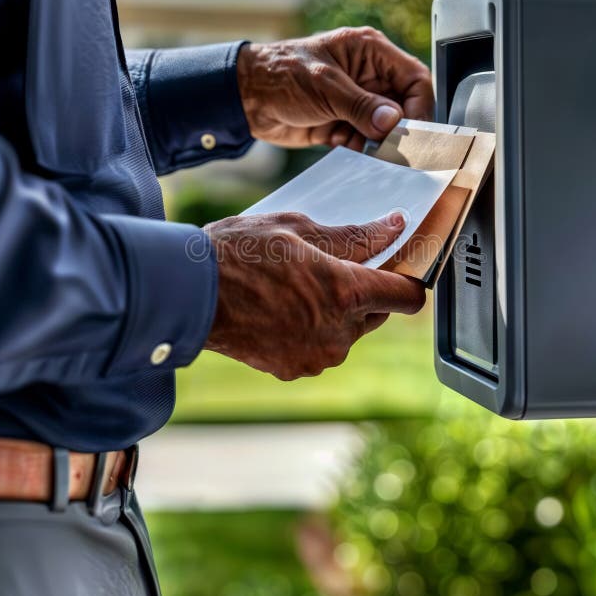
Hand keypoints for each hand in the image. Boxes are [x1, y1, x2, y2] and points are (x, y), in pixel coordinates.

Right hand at [204, 211, 424, 379]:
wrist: (187, 293)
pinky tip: (281, 309)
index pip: (408, 297)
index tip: (398, 268)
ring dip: (336, 313)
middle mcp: (338, 332)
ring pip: (347, 332)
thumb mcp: (299, 229)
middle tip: (333, 268)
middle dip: (365, 292)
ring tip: (297, 287)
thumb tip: (393, 227)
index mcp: (345, 291)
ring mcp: (315, 356)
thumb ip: (355, 235)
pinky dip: (311, 331)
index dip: (409, 280)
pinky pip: (319, 348)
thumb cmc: (239, 252)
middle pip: (378, 314)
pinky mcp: (293, 369)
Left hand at [236, 27, 433, 151]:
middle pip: (404, 106)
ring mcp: (357, 101)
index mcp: (370, 52)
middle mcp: (368, 75)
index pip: (414, 78)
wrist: (245, 99)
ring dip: (377, 142)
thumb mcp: (324, 88)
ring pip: (386, 127)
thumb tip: (394, 122)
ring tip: (359, 145)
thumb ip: (361, 106)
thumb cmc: (279, 75)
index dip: (419, 107)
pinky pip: (366, 140)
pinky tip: (341, 144)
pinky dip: (360, 149)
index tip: (415, 133)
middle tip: (391, 147)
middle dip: (397, 129)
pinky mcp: (344, 122)